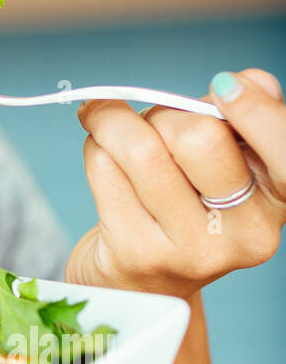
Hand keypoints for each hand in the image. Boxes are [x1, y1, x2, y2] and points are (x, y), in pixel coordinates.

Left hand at [66, 69, 285, 296]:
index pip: (285, 148)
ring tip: (113, 127)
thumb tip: (251, 82)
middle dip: (165, 114)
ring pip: (141, 147)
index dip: (253, 109)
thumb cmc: (184, 204)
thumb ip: (243, 120)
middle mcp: (244, 234)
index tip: (224, 88)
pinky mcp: (136, 253)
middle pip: (198, 136)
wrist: (141, 281)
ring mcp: (189, 250)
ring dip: (117, 121)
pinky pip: (103, 166)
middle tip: (155, 125)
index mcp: (276, 201)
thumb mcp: (228, 163)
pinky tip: (104, 158)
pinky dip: (96, 146)